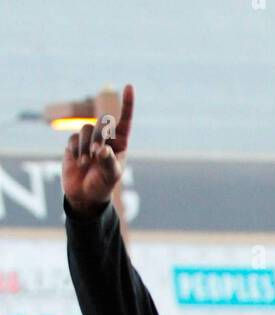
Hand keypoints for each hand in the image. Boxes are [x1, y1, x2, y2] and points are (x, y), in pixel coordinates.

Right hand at [61, 84, 134, 216]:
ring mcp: (89, 139)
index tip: (129, 86)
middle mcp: (105, 138)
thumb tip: (102, 149)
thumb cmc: (102, 186)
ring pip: (86, 128)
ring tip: (86, 162)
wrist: (84, 196)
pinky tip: (78, 162)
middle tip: (97, 154)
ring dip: (86, 144)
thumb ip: (109, 162)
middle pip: (102, 123)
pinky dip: (76, 150)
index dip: (127, 104)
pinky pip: (74, 138)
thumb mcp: (111, 177)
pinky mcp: (74, 143)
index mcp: (120, 144)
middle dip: (99, 137)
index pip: (125, 121)